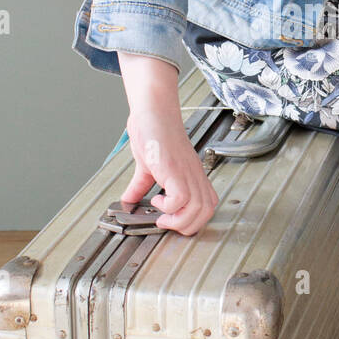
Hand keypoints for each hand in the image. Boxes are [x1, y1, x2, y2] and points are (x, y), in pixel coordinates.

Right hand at [121, 107, 219, 235]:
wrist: (153, 112)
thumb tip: (129, 199)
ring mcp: (186, 172)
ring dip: (178, 220)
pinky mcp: (174, 169)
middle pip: (207, 211)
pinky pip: (181, 199)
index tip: (173, 221)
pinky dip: (169, 207)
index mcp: (192, 176)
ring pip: (198, 209)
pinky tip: (157, 199)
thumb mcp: (148, 167)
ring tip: (161, 215)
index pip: (208, 205)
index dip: (194, 219)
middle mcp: (193, 175)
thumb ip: (141, 185)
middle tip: (167, 223)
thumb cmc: (154, 132)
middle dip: (186, 226)